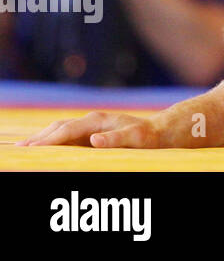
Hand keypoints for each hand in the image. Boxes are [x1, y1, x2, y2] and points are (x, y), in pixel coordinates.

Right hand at [18, 111, 162, 147]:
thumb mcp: (135, 138)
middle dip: (39, 137)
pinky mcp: (91, 131)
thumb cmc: (147, 136)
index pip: (66, 130)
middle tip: (20, 149)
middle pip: (59, 127)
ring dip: (43, 137)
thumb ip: (115, 139)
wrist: (158, 131)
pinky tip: (44, 145)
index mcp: (98, 120)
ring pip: (60, 128)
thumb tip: (93, 139)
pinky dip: (52, 138)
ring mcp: (91, 125)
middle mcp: (91, 120)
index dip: (48, 139)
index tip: (31, 148)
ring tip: (26, 147)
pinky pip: (67, 134)